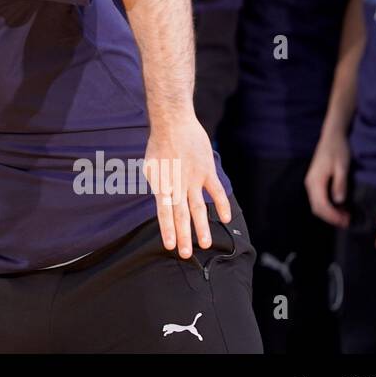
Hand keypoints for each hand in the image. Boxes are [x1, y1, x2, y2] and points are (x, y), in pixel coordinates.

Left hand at [144, 119, 231, 258]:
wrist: (173, 122)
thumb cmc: (158, 144)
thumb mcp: (150, 167)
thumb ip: (157, 186)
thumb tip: (163, 201)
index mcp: (162, 184)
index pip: (164, 213)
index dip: (167, 230)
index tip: (169, 246)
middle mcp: (178, 185)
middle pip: (181, 215)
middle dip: (183, 236)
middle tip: (185, 254)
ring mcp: (193, 179)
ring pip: (199, 208)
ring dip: (202, 227)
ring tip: (206, 244)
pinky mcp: (207, 171)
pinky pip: (216, 191)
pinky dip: (221, 204)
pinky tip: (225, 218)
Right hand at [304, 129, 350, 226]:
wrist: (332, 136)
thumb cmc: (338, 150)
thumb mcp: (342, 166)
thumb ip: (340, 183)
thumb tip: (339, 201)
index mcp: (315, 181)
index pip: (321, 205)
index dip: (333, 216)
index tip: (347, 221)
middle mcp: (310, 184)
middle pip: (317, 208)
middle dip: (331, 218)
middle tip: (348, 222)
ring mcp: (311, 183)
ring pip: (317, 205)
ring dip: (330, 214)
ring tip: (346, 217)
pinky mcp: (315, 182)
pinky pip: (319, 199)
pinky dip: (329, 207)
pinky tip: (341, 207)